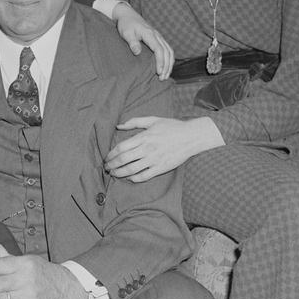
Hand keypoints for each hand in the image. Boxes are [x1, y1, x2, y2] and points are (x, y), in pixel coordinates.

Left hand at [105, 116, 222, 181]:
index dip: (111, 154)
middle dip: (112, 165)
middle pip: (123, 160)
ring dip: (120, 173)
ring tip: (114, 174)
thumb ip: (134, 122)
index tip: (107, 157)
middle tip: (107, 167)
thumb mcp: (153, 120)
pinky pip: (144, 176)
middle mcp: (147, 149)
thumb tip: (118, 126)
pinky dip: (134, 179)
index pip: (121, 147)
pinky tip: (129, 177)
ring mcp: (154, 160)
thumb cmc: (172, 127)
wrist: (191, 136)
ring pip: (131, 170)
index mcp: (144, 137)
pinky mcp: (161, 168)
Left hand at [110, 2, 174, 79]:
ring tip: (166, 76)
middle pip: (167, 52)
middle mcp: (157, 35)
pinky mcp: (158, 38)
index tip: (159, 72)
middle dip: (167, 66)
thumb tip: (138, 52)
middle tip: (162, 78)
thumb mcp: (126, 32)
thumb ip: (132, 42)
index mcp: (150, 34)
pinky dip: (169, 59)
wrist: (128, 15)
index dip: (160, 62)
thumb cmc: (126, 24)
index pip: (159, 49)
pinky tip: (166, 67)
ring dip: (169, 64)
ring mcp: (159, 36)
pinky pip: (168, 49)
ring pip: (170, 51)